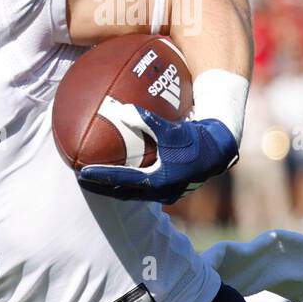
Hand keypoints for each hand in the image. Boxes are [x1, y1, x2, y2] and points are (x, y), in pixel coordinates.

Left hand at [77, 108, 237, 203]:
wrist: (222, 149)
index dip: (100, 176)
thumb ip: (146, 120)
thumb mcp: (170, 129)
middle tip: (82, 179)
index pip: (121, 180)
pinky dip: (131, 182)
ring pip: (134, 192)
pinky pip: (145, 188)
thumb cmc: (195, 138)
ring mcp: (167, 193)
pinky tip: (123, 173)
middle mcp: (161, 191)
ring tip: (97, 180)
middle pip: (123, 192)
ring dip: (115, 187)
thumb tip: (120, 108)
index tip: (81, 172)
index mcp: (158, 180)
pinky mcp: (173, 189)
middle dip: (101, 187)